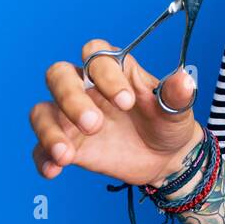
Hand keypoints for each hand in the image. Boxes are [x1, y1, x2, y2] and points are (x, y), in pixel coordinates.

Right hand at [29, 39, 202, 187]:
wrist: (167, 159)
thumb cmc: (169, 123)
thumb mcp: (178, 110)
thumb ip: (177, 95)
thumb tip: (184, 80)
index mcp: (115, 71)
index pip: (96, 54)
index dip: (105, 73)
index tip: (126, 102)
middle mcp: (88, 89)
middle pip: (59, 75)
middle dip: (71, 98)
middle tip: (94, 125)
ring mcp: (73, 118)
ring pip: (41, 111)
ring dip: (49, 130)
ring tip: (67, 154)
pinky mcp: (68, 145)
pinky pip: (41, 147)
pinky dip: (43, 157)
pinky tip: (55, 169)